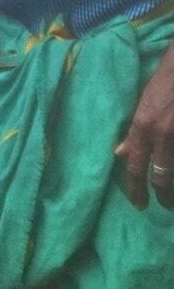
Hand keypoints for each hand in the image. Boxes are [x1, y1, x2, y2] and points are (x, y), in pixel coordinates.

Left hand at [114, 41, 173, 209]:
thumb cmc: (164, 82)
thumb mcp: (143, 104)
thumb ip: (133, 131)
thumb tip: (119, 153)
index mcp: (143, 125)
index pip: (135, 165)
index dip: (135, 188)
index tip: (139, 204)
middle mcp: (160, 133)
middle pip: (160, 177)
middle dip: (162, 196)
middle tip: (163, 205)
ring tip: (172, 199)